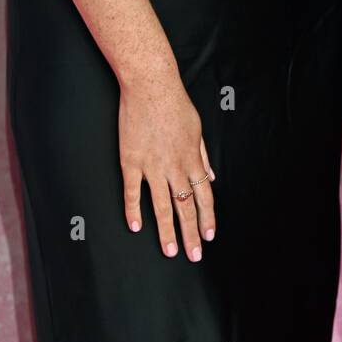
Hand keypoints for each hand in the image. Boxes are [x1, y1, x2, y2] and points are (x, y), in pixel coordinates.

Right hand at [119, 70, 216, 258]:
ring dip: (167, 231)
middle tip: (194, 255)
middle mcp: (175, 167)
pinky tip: (136, 227)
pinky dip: (134, 211)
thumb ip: (202, 155)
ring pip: (162, 206)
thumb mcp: (196, 129)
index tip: (210, 236)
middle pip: (186, 207)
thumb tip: (210, 176)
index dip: (207, 218)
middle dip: (191, 234)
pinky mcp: (131, 162)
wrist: (150, 85)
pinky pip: (132, 192)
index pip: (204, 196)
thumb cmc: (175, 104)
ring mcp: (152, 166)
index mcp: (192, 158)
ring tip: (170, 251)